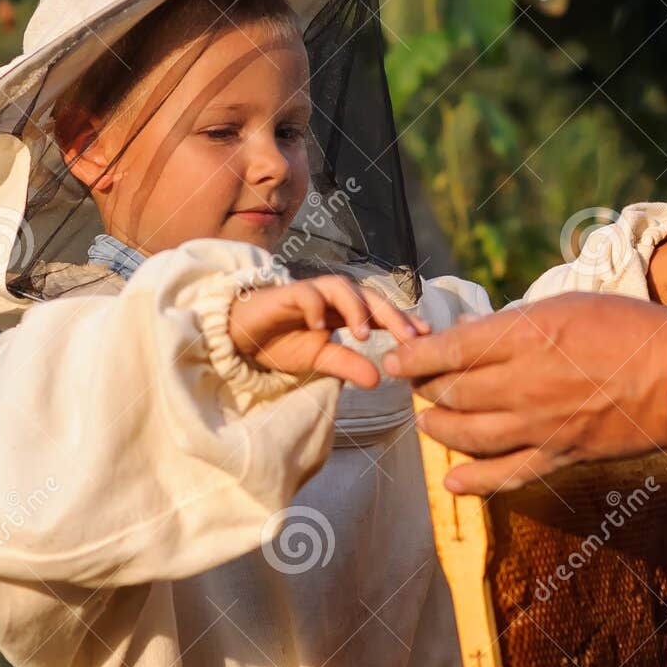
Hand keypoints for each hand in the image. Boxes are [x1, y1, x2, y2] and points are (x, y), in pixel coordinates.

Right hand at [229, 276, 426, 387]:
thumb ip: (347, 365)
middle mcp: (332, 298)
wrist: (239, 335)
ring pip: (341, 287)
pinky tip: (320, 325)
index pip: (380, 312)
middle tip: (410, 337)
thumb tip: (378, 380)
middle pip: (369, 296)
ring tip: (364, 334)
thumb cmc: (281, 342)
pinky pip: (304, 292)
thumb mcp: (318, 360)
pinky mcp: (285, 294)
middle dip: (391, 314)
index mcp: (344, 312)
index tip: (426, 337)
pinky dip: (314, 305)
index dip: (403, 321)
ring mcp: (310, 292)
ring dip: (355, 308)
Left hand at [383, 293, 666, 493]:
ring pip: (467, 434)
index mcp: (525, 337)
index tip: (395, 359)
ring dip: (439, 428)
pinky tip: (452, 480)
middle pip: (451, 392)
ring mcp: (539, 425)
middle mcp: (524, 384)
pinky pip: (506, 475)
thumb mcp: (566, 306)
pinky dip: (473, 480)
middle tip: (416, 385)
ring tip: (428, 420)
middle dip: (424, 389)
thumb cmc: (630, 328)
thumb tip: (469, 334)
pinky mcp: (558, 455)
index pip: (449, 351)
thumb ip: (513, 325)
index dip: (413, 357)